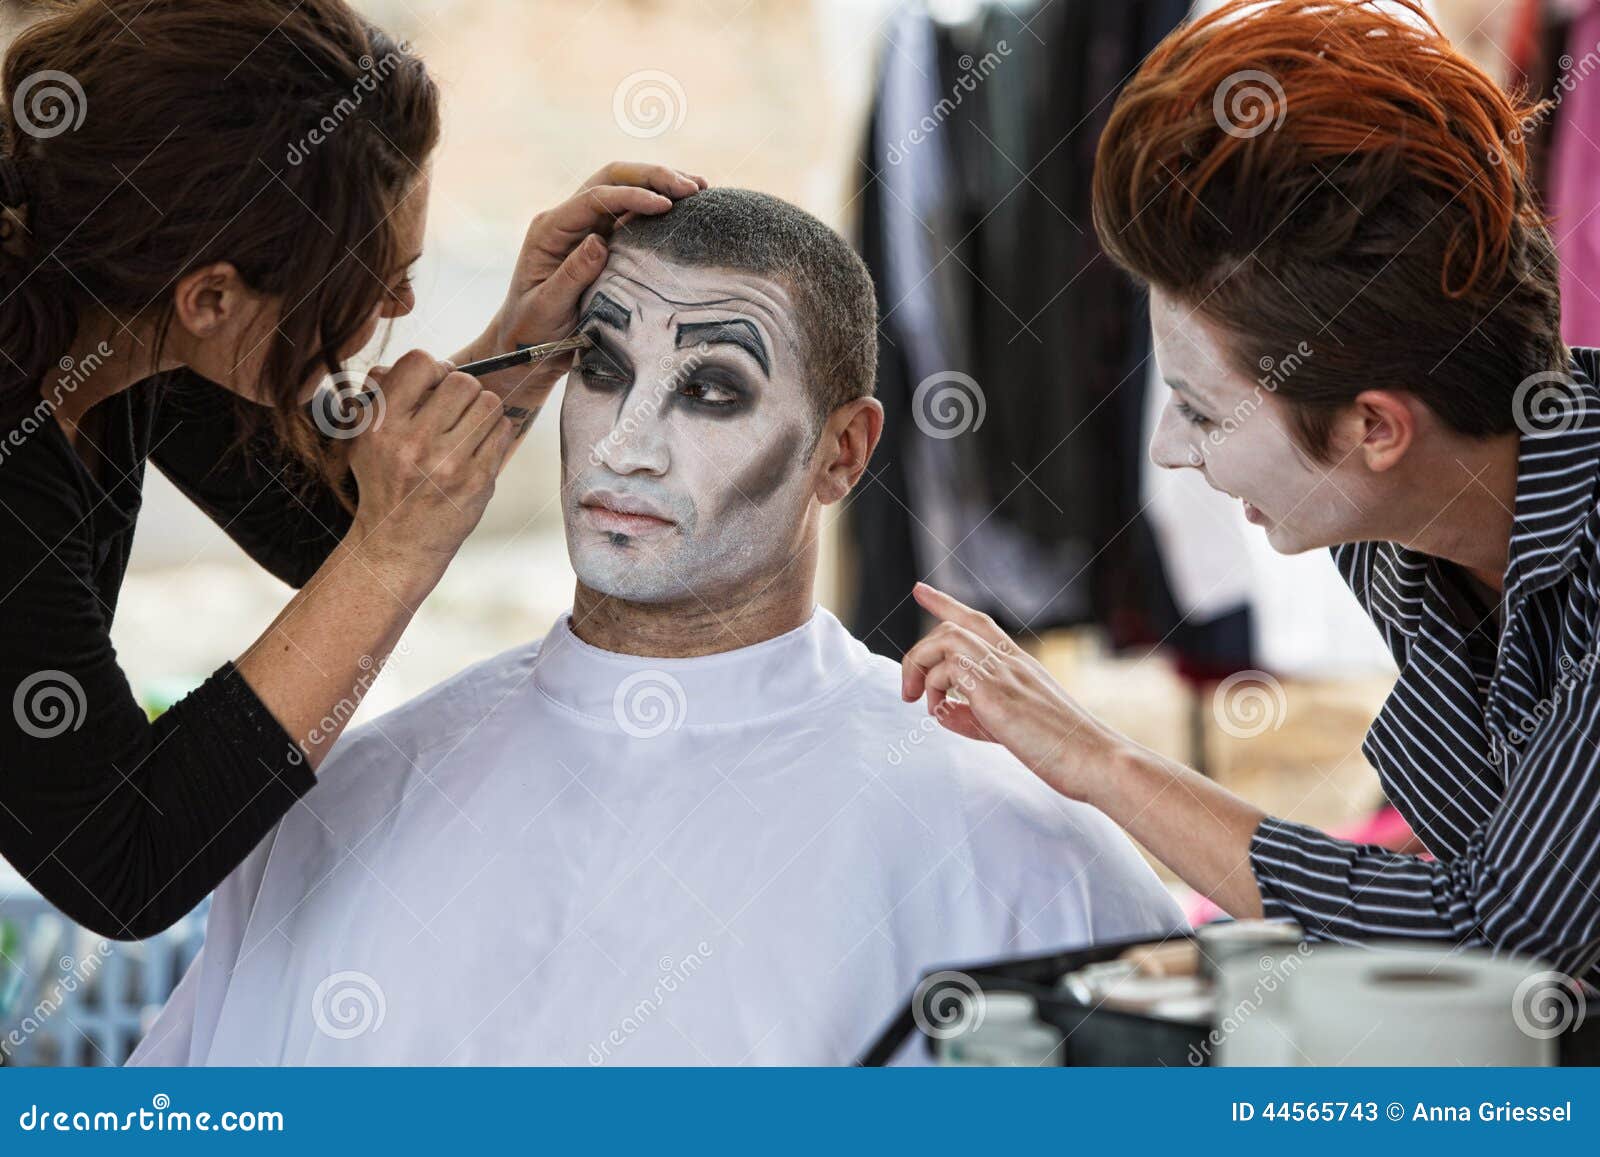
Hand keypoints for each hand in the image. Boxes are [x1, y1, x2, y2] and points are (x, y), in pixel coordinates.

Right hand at [343, 349, 514, 573]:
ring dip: (483, 409)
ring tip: (469, 426)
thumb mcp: (363, 439)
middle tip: (457, 407)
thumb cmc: (384, 483)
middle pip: (463, 381)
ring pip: (489, 403)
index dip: (434, 367)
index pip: (420, 362)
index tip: (434, 384)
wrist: (398, 542)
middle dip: (463, 388)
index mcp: (383, 426)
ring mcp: (449, 463)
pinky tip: (478, 446)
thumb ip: (380, 395)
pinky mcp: (478, 480)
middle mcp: (415, 443)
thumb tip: (413, 364)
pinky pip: (503, 431)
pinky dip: (495, 432)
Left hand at [474, 162, 706, 416]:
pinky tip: (687, 207)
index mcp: (550, 229)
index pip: (594, 197)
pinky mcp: (602, 241)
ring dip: (661, 184)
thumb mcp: (548, 307)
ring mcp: (586, 228)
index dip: (632, 196)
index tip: (666, 205)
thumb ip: (572, 274)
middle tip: (692, 188)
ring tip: (699, 189)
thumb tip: (599, 241)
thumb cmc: (532, 330)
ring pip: (625, 189)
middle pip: (612, 179)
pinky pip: (632, 214)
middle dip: (653, 177)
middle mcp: (568, 220)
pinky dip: (660, 206)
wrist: (526, 346)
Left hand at [900, 582, 1130, 801]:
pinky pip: (951, 669)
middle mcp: (1011, 662)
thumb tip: (940, 712)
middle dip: (919, 652)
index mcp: (1018, 665)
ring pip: (946, 640)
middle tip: (909, 690)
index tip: (920, 590)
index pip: (978, 622)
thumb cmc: (1061, 750)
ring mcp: (1005, 673)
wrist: (1096, 760)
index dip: (945, 604)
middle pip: (954, 627)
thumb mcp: (1008, 729)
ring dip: (921, 667)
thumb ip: (972, 717)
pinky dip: (935, 689)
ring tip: (919, 701)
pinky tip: (941, 712)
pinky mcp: (997, 693)